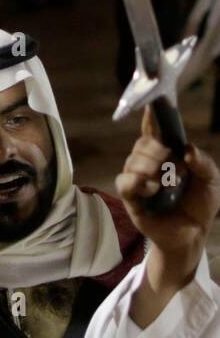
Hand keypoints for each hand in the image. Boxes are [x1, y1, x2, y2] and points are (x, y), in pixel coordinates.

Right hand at [118, 108, 219, 326]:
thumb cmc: (199, 205)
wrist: (191, 234)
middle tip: (172, 163)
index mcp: (167, 154)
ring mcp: (137, 177)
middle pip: (143, 143)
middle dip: (157, 151)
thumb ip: (204, 163)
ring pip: (133, 160)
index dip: (152, 117)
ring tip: (164, 182)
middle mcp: (148, 162)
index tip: (151, 103)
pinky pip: (126, 181)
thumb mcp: (211, 182)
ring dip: (150, 167)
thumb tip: (187, 149)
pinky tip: (150, 188)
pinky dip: (138, 182)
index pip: (155, 130)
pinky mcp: (130, 195)